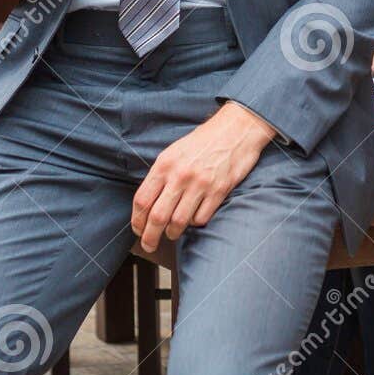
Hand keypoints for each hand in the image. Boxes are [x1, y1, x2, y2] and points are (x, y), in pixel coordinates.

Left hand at [130, 101, 278, 252]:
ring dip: (172, 233)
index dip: (137, 220)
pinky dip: (195, 223)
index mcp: (165, 164)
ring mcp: (200, 184)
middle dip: (150, 237)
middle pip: (157, 216)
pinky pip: (201, 218)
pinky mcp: (219, 190)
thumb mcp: (175, 152)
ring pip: (179, 222)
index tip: (138, 230)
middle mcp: (180, 175)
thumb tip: (148, 203)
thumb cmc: (204, 141)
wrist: (236, 128)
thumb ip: (161, 175)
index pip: (142, 200)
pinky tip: (194, 219)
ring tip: (172, 234)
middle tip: (149, 245)